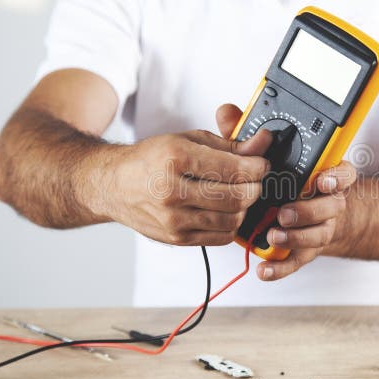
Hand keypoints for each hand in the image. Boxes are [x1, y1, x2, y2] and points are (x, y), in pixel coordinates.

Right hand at [102, 128, 270, 245]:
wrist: (114, 185)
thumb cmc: (152, 159)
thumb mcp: (189, 140)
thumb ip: (229, 144)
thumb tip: (263, 142)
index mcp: (176, 158)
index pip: (235, 170)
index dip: (258, 167)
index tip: (261, 164)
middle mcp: (173, 191)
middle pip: (238, 198)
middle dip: (255, 188)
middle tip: (254, 179)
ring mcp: (174, 219)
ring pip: (233, 219)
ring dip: (244, 206)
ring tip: (238, 192)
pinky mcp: (177, 238)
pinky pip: (222, 236)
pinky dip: (232, 223)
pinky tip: (225, 209)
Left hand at [215, 104, 356, 280]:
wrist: (307, 211)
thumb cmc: (285, 177)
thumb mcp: (269, 152)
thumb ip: (248, 135)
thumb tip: (226, 113)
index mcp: (325, 172)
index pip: (343, 172)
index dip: (337, 177)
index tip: (322, 180)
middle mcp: (328, 199)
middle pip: (332, 206)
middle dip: (309, 211)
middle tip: (284, 213)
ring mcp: (321, 225)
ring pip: (319, 234)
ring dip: (296, 237)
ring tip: (273, 236)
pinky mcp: (307, 249)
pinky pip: (299, 261)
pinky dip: (282, 267)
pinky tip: (264, 270)